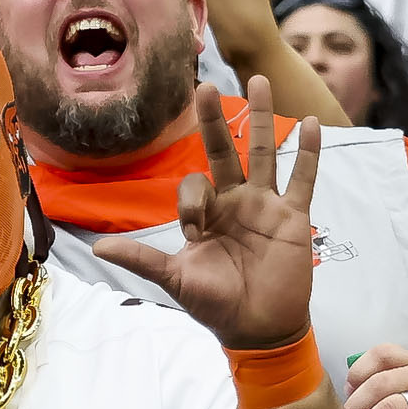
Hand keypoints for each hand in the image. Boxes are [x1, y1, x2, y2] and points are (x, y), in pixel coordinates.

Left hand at [89, 79, 322, 350]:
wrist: (258, 329)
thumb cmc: (216, 304)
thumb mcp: (175, 278)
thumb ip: (141, 259)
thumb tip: (97, 249)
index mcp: (207, 214)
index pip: (194, 184)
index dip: (191, 199)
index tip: (196, 231)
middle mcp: (236, 201)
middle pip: (225, 150)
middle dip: (214, 120)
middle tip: (204, 85)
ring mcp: (266, 205)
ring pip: (263, 153)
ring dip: (262, 118)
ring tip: (260, 79)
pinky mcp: (294, 217)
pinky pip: (302, 179)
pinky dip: (307, 152)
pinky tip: (310, 123)